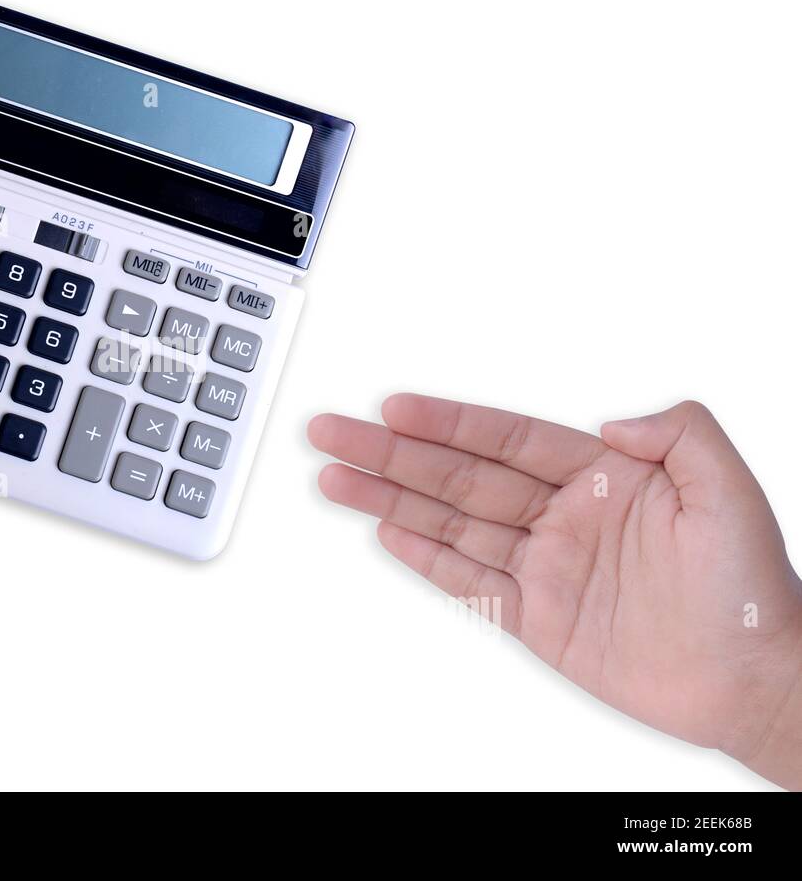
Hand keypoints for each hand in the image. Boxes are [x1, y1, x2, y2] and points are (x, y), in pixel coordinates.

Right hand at [309, 395, 801, 787]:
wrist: (755, 684)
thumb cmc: (753, 592)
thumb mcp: (730, 490)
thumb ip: (679, 433)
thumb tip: (611, 419)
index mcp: (603, 476)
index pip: (506, 438)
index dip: (448, 422)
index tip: (397, 407)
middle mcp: (564, 516)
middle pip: (458, 475)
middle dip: (391, 454)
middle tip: (335, 433)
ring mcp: (545, 567)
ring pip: (449, 523)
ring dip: (390, 500)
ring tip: (338, 480)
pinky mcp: (537, 618)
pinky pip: (468, 581)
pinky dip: (425, 558)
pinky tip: (387, 533)